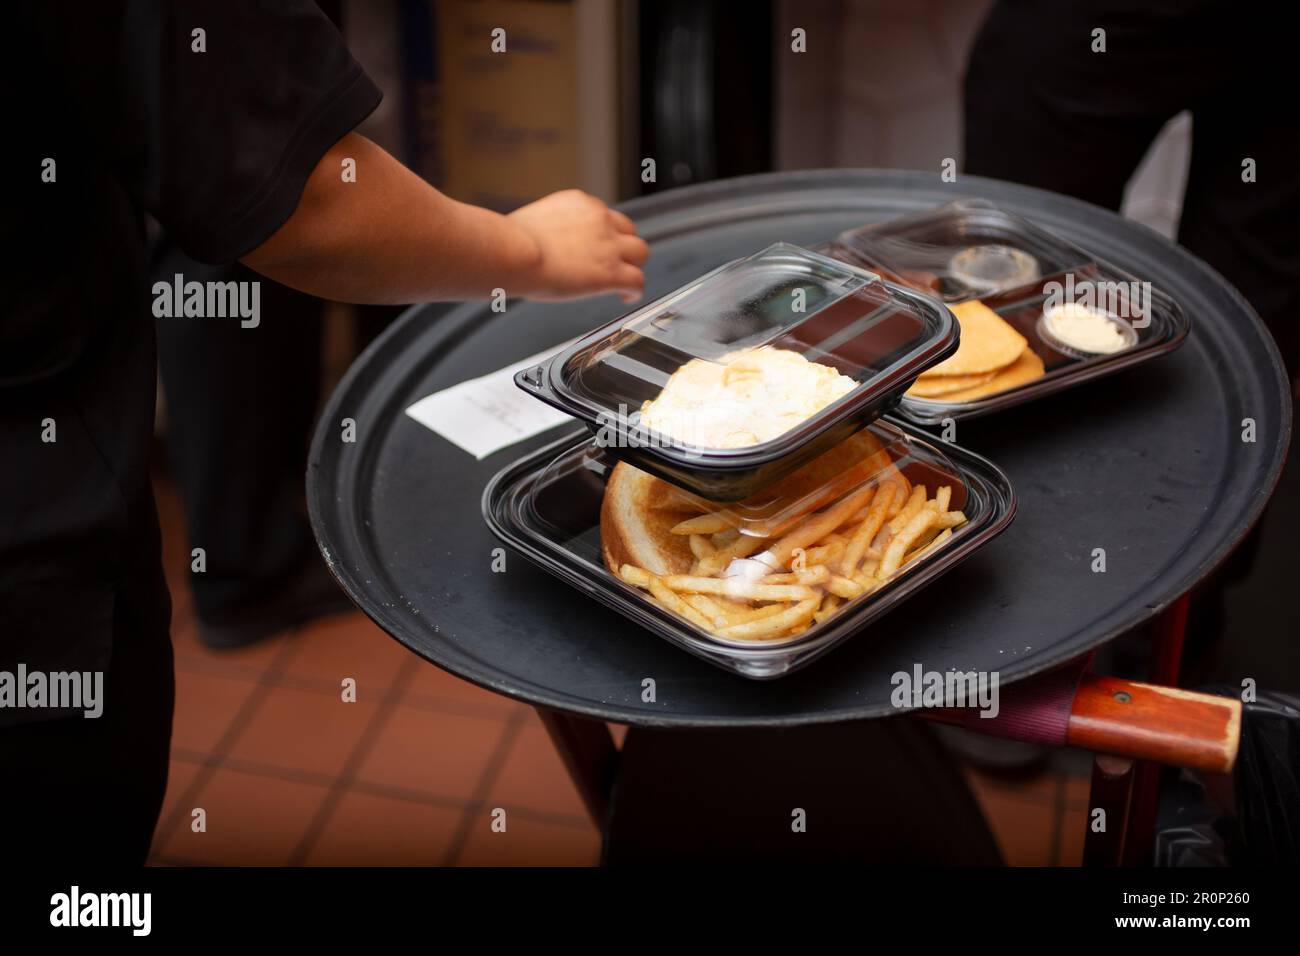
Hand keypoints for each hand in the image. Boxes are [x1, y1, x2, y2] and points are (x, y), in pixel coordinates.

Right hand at [507, 190, 648, 302]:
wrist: (514, 253)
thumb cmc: (509, 243)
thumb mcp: (531, 222)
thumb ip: (545, 230)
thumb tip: (535, 244)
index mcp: (578, 203)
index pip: (602, 215)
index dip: (603, 233)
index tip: (596, 246)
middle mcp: (599, 218)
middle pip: (628, 230)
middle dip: (623, 246)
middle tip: (615, 263)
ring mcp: (609, 245)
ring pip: (640, 252)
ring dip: (633, 266)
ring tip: (625, 281)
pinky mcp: (611, 272)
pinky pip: (637, 281)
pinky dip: (635, 291)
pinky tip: (626, 297)